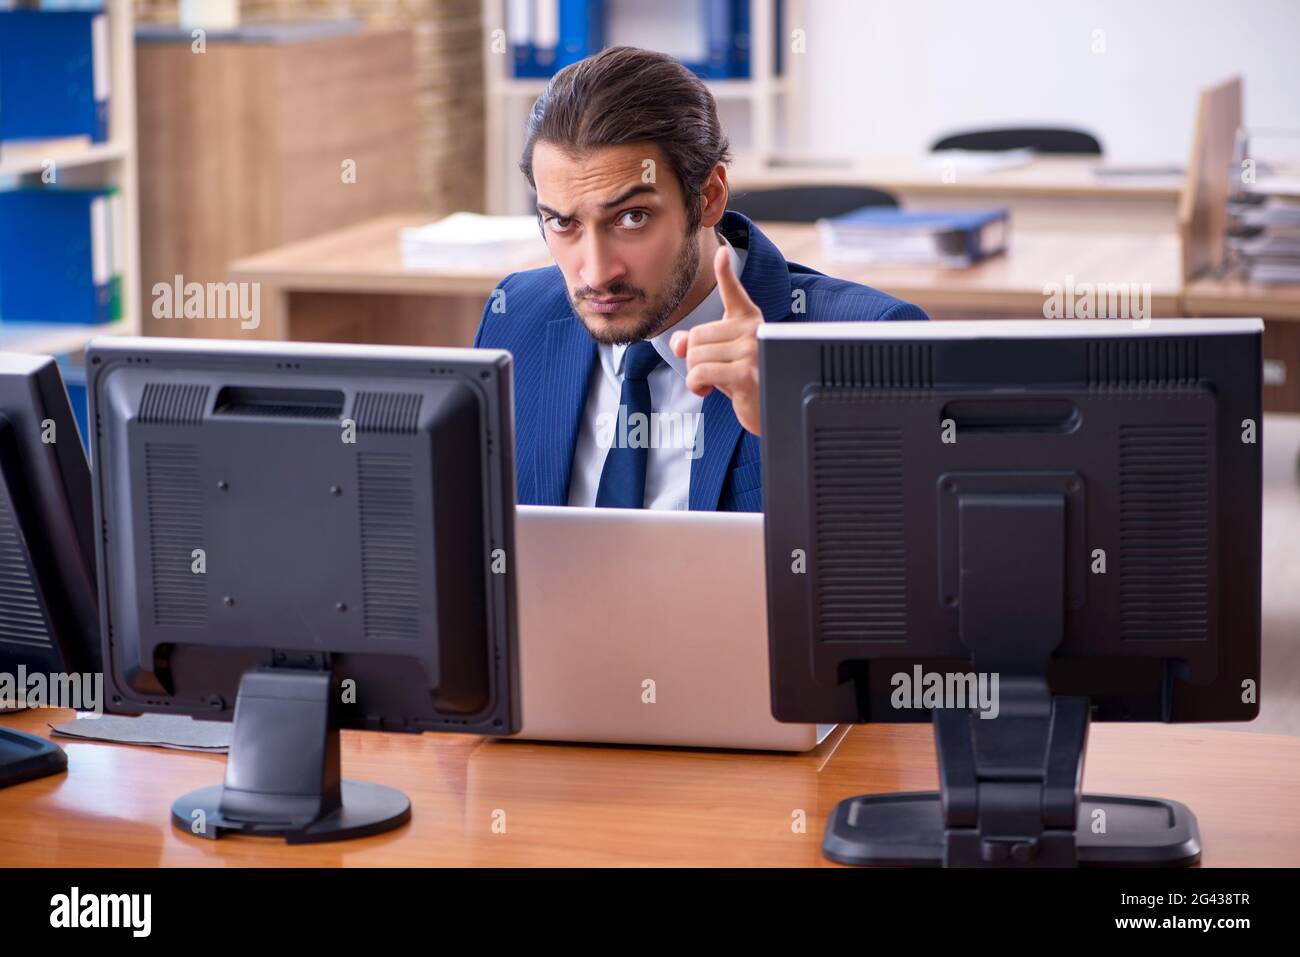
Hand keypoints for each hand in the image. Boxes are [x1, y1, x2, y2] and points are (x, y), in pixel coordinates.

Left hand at [670, 246, 762, 435]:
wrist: (771, 411)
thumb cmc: (745, 382)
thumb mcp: (721, 357)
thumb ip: (699, 344)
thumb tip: (678, 343)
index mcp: (749, 321)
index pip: (733, 292)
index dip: (726, 272)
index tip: (721, 253)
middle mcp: (752, 330)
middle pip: (697, 335)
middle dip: (694, 358)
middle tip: (712, 372)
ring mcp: (751, 350)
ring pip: (696, 355)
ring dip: (696, 375)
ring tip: (715, 382)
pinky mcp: (745, 373)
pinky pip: (700, 372)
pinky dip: (696, 385)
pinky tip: (710, 391)